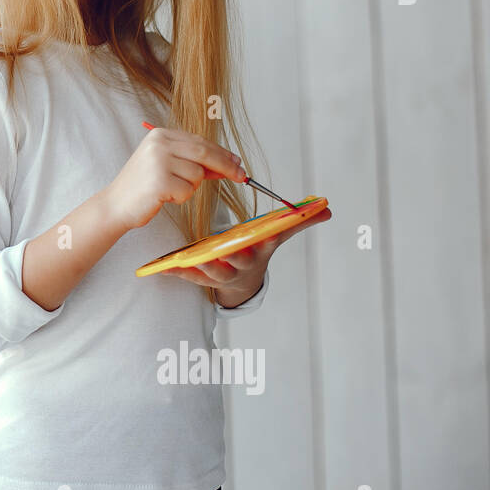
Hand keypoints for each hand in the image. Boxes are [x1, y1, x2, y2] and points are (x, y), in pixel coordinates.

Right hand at [104, 126, 247, 231]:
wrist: (115, 204)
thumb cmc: (142, 187)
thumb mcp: (166, 165)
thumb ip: (192, 161)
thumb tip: (228, 163)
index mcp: (160, 135)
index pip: (200, 141)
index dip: (222, 153)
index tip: (237, 163)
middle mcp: (158, 144)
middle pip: (204, 152)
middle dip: (225, 166)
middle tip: (241, 176)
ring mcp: (158, 161)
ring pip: (197, 174)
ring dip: (190, 187)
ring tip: (169, 190)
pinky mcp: (159, 181)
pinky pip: (187, 191)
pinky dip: (180, 198)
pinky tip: (163, 197)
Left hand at [159, 206, 331, 305]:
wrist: (244, 280)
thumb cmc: (258, 249)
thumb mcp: (277, 237)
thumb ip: (298, 222)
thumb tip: (327, 209)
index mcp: (258, 251)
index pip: (262, 245)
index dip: (262, 241)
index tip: (260, 235)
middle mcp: (241, 264)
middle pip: (234, 262)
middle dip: (226, 257)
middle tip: (215, 251)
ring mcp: (222, 273)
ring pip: (211, 274)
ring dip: (198, 268)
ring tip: (183, 262)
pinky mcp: (203, 279)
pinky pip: (189, 277)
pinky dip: (176, 273)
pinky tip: (161, 268)